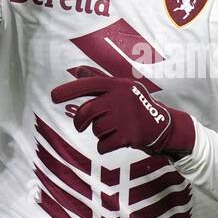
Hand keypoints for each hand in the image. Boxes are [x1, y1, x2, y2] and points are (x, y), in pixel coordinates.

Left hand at [51, 69, 195, 155]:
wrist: (164, 126)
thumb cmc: (137, 106)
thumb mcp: (122, 89)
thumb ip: (100, 80)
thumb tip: (78, 70)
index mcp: (119, 85)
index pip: (89, 85)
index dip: (69, 90)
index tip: (53, 97)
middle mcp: (122, 98)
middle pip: (87, 112)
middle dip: (80, 121)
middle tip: (81, 126)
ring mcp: (127, 116)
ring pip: (96, 129)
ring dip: (99, 134)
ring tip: (113, 130)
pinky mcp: (130, 135)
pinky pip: (103, 145)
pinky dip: (105, 147)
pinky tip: (116, 142)